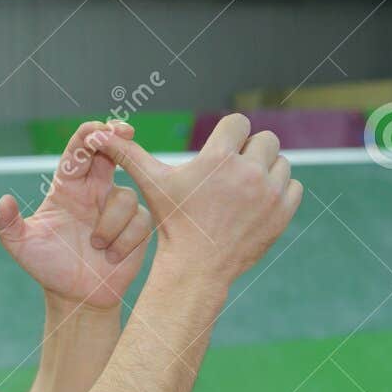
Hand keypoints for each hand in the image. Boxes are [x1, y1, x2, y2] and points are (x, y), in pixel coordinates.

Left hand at [0, 121, 152, 309]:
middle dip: (120, 139)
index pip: (80, 150)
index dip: (91, 133)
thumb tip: (1, 202)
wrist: (76, 297)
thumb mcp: (20, 245)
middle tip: (126, 132)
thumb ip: (5, 222)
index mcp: (69, 187)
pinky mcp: (137, 227)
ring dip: (110, 225)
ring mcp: (118, 209)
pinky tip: (112, 257)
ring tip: (97, 248)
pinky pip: (140, 221)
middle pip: (112, 153)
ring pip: (125, 197)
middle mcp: (95, 191)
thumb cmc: (48, 267)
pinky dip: (125, 241)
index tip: (101, 129)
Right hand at [88, 113, 301, 287]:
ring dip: (267, 170)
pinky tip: (258, 203)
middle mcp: (248, 172)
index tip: (221, 152)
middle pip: (265, 139)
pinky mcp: (283, 212)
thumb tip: (99, 134)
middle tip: (233, 172)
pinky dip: (280, 192)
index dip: (230, 135)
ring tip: (245, 188)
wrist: (197, 268)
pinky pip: (293, 186)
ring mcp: (269, 193)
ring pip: (281, 162)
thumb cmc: (173, 223)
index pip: (239, 122)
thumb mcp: (152, 185)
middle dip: (250, 151)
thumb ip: (129, 154)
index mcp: (219, 159)